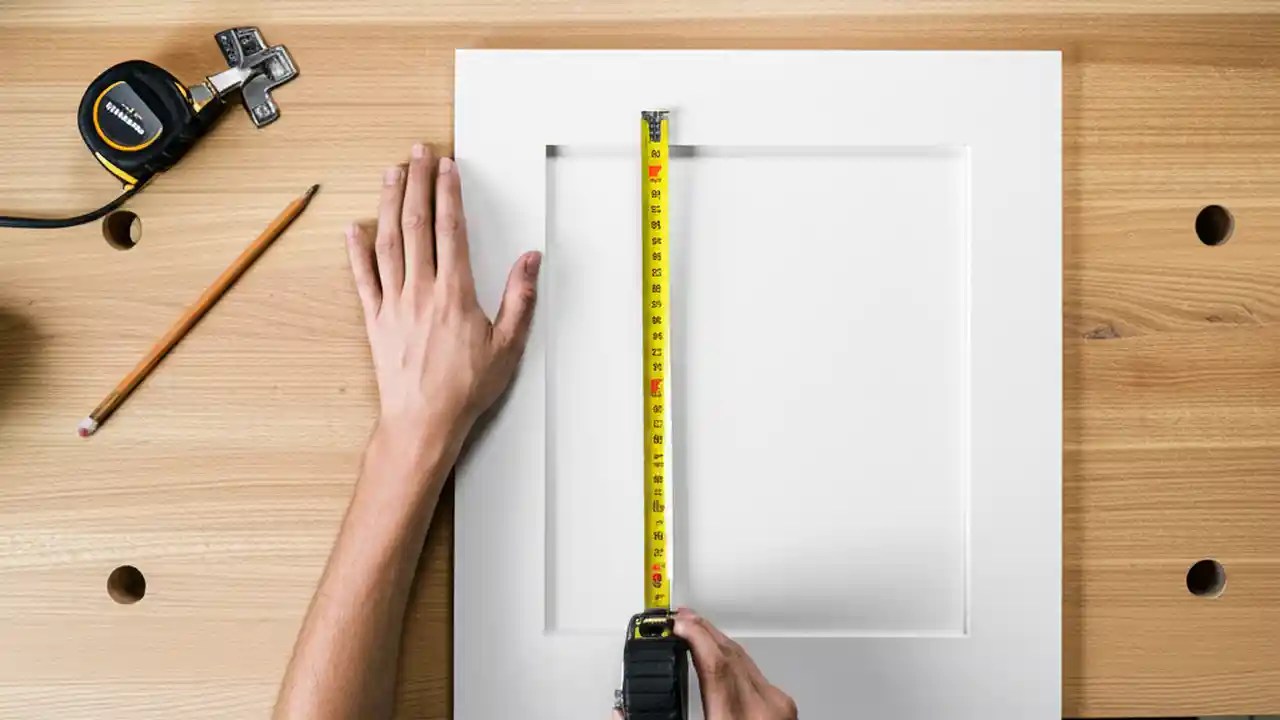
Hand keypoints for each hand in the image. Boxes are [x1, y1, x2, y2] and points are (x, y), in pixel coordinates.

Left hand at [346, 143, 540, 447]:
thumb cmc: (466, 388)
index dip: (448, 193)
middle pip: (416, 224)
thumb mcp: (508, 345)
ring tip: (391, 174)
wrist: (424, 422)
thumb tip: (531, 260)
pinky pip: (363, 278)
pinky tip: (354, 229)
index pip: (450, 230)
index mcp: (455, 293)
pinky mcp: (375, 320)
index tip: (447, 167)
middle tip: (417, 154)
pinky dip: (357, 251)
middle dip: (417, 183)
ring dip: (388, 203)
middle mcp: (421, 291)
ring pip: (388, 242)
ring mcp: (394, 303)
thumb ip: (520, 298)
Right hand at [676, 609, 796, 719]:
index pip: (716, 665)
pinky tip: (725, 654)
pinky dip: (736, 658)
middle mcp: (762, 708)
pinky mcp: (784, 705)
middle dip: (704, 630)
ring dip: (719, 641)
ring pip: (745, 660)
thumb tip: (650, 697)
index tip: (679, 623)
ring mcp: (778, 704)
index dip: (697, 636)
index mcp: (735, 718)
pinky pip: (757, 672)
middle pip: (731, 655)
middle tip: (683, 616)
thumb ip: (688, 708)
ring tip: (698, 628)